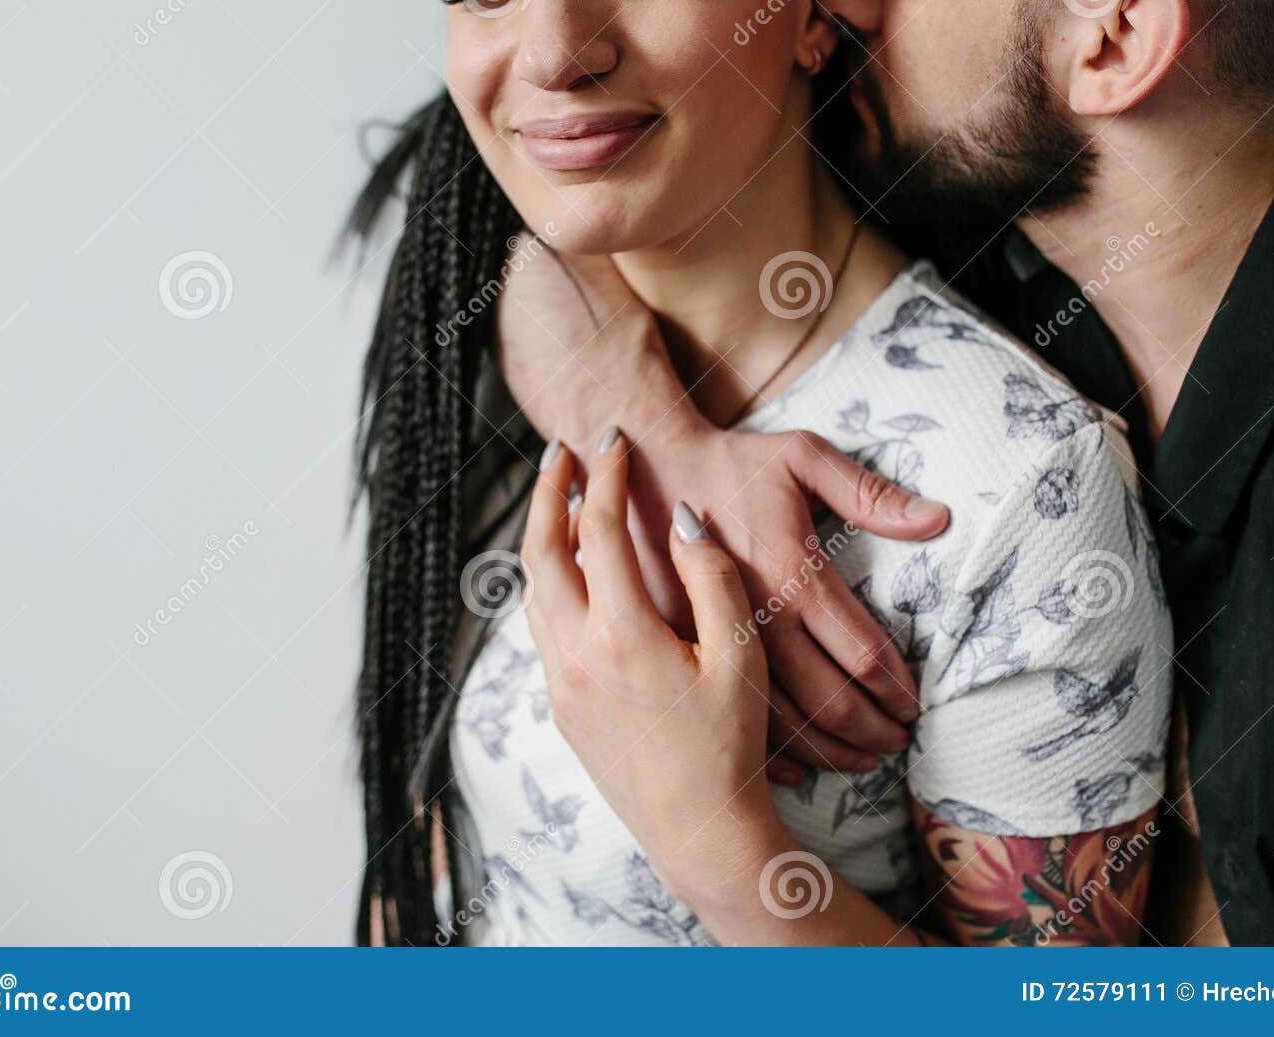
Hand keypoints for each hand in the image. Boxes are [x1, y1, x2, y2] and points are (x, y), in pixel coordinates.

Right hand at [496, 236, 950, 781]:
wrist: (642, 469)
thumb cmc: (730, 462)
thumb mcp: (803, 457)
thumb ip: (871, 494)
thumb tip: (938, 519)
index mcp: (792, 574)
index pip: (863, 654)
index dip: (896, 689)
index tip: (914, 705)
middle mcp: (757, 619)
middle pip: (830, 702)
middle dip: (874, 730)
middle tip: (899, 741)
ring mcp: (715, 643)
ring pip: (784, 725)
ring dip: (830, 751)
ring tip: (863, 760)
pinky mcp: (682, 652)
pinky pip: (729, 718)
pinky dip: (773, 757)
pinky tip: (798, 767)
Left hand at [520, 428, 783, 900]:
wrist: (697, 833)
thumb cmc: (730, 749)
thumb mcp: (740, 658)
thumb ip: (713, 580)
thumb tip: (687, 522)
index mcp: (621, 635)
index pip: (601, 532)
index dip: (607, 478)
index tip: (614, 440)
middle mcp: (576, 654)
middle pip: (540, 551)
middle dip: (548, 493)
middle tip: (561, 451)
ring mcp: (562, 683)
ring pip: (533, 591)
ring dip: (544, 539)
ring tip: (565, 503)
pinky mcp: (562, 707)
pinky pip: (543, 626)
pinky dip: (550, 584)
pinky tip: (573, 575)